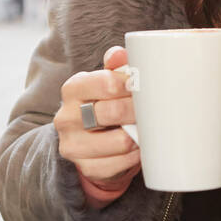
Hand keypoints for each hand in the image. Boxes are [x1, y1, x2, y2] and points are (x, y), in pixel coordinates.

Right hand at [52, 46, 140, 187]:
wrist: (90, 141)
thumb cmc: (104, 104)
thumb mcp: (106, 81)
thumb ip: (115, 65)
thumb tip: (121, 53)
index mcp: (72, 89)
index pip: (106, 83)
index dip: (132, 85)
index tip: (146, 87)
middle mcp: (66, 117)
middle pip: (113, 112)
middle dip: (139, 111)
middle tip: (154, 110)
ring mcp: (73, 145)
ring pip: (119, 141)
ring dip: (139, 136)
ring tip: (148, 129)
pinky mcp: (85, 167)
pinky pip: (119, 164)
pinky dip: (135, 157)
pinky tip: (139, 148)